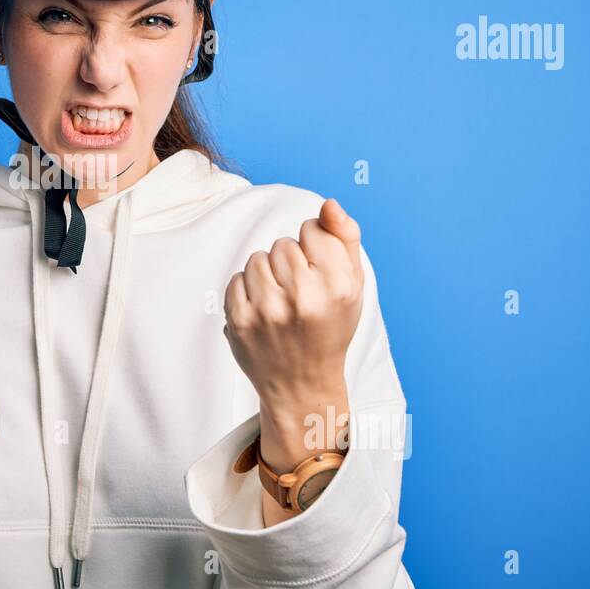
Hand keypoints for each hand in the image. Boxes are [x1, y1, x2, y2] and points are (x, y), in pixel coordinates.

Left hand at [223, 199, 363, 463]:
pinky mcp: (241, 322)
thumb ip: (345, 238)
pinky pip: (236, 279)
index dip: (314, 245)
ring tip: (281, 301)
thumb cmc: (330, 326)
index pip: (312, 228)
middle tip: (300, 293)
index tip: (318, 271)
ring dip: (267, 274)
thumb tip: (328, 205)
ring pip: (257, 258)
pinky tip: (263, 312)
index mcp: (338, 286)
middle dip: (290, 261)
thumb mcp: (353, 285)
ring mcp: (269, 311)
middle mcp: (305, 298)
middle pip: (283, 243)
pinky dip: (247, 291)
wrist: (302, 383)